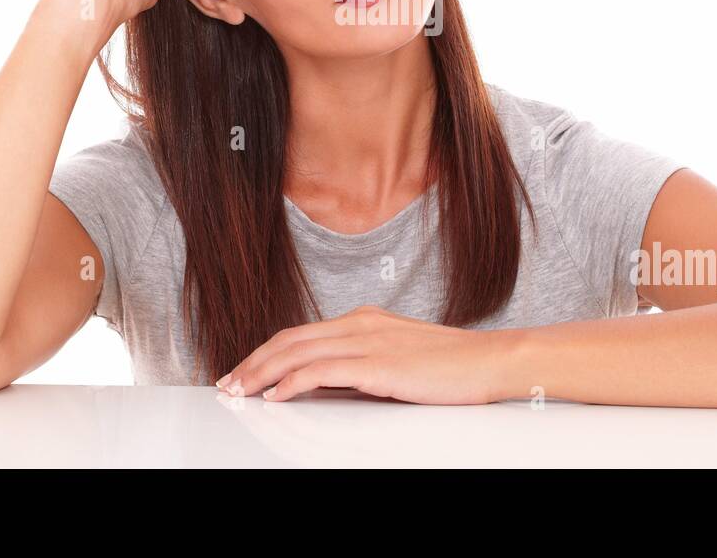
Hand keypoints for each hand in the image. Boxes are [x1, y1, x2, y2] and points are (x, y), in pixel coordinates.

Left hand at [214, 305, 514, 404]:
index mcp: (363, 320)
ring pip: (296, 353)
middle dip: (252, 362)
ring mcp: (367, 341)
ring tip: (238, 391)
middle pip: (289, 339)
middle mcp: (359, 324)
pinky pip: (320, 371)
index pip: (300, 333)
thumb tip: (330, 383)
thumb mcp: (399, 356)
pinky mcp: (376, 365)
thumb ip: (364, 363)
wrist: (490, 360)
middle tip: (226, 383)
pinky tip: (275, 396)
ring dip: (260, 373)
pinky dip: (291, 382)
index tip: (243, 371)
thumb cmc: (453, 364)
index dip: (266, 351)